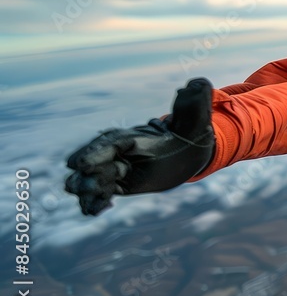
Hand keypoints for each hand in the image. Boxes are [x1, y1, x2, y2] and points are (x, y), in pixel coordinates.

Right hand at [65, 78, 215, 215]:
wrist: (187, 149)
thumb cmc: (189, 131)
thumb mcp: (195, 116)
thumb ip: (194, 101)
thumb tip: (197, 84)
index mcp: (132, 136)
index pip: (110, 143)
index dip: (95, 153)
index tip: (81, 164)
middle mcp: (119, 152)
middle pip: (95, 162)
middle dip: (85, 174)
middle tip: (80, 185)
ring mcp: (117, 168)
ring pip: (94, 180)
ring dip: (88, 191)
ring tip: (87, 202)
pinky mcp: (119, 183)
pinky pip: (103, 194)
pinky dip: (95, 203)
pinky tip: (90, 211)